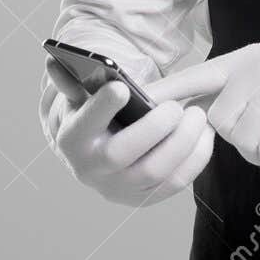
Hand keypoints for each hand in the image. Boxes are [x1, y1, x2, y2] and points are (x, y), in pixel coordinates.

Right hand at [39, 60, 213, 206]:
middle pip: (121, 155)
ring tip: (198, 116)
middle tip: (175, 107)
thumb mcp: (79, 98)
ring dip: (182, 144)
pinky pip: (176, 183)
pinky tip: (205, 134)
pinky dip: (196, 158)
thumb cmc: (93, 116)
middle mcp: (92, 171)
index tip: (122, 87)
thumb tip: (54, 61)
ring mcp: (119, 189)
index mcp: (73, 141)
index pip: (84, 126)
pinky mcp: (146, 198)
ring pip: (154, 173)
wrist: (97, 155)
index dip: (102, 108)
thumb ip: (71, 80)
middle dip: (152, 130)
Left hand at [146, 44, 259, 183]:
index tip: (137, 104)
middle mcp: (257, 68)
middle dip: (237, 140)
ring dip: (258, 153)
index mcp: (244, 59)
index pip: (196, 76)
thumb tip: (193, 117)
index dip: (166, 93)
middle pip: (219, 120)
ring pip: (242, 138)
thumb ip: (233, 93)